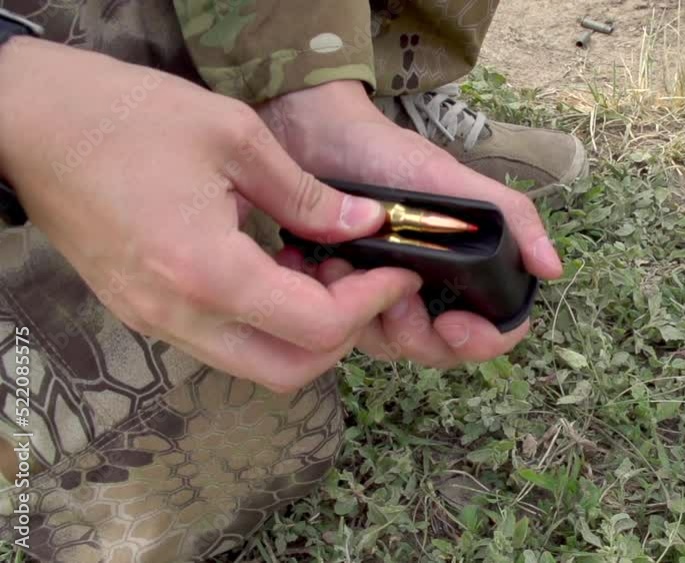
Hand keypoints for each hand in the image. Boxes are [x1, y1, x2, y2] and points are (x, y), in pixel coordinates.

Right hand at [0, 38, 423, 392]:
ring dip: (303, 332)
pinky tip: (276, 267)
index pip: (316, 327)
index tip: (396, 270)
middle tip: (362, 281)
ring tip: (320, 268)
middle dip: (343, 336)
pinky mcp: (142, 312)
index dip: (371, 303)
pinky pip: (220, 342)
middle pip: (290, 371)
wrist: (27, 123)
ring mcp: (155, 322)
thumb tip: (363, 222)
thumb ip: (307, 194)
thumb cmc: (123, 116)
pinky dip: (263, 322)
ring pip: (254, 365)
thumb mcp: (235, 136)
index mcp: (208, 273)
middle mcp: (180, 316)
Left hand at [257, 80, 563, 368]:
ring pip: (392, 346)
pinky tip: (327, 268)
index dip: (481, 340)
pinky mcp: (346, 298)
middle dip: (417, 332)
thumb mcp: (452, 179)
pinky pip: (348, 330)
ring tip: (350, 266)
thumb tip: (553, 268)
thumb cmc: (389, 155)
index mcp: (468, 270)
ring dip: (372, 315)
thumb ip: (510, 215)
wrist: (318, 136)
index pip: (493, 331)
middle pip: (440, 350)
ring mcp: (388, 298)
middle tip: (395, 292)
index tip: (453, 323)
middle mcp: (432, 292)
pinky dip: (338, 306)